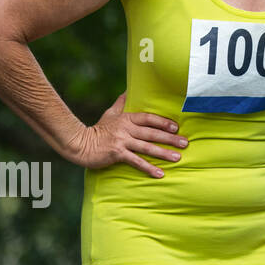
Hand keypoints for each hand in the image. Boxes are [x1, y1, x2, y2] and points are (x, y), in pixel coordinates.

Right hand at [69, 93, 187, 176]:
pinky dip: (149, 168)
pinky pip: (136, 161)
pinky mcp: (117, 154)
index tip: (176, 127)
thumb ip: (121, 103)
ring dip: (163, 153)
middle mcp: (126, 129)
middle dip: (170, 138)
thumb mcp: (110, 113)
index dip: (163, 122)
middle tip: (185, 143)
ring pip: (147, 147)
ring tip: (178, 158)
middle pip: (152, 133)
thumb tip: (128, 90)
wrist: (79, 144)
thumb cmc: (97, 129)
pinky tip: (160, 174)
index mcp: (126, 119)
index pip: (149, 118)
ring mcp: (122, 141)